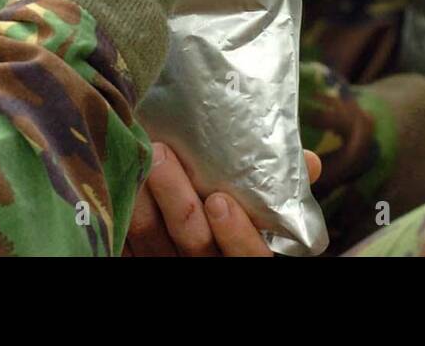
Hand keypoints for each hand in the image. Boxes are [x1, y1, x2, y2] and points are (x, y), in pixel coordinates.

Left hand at [123, 142, 322, 256]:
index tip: (220, 200)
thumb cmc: (232, 221)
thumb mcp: (262, 213)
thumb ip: (282, 189)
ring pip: (151, 242)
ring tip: (137, 154)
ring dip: (142, 198)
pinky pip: (122, 242)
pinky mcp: (135, 258)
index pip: (248, 260)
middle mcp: (205, 270)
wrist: (189, 242)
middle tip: (162, 153)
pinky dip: (118, 209)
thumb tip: (310, 162)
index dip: (236, 234)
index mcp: (242, 259)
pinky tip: (114, 177)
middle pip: (193, 245)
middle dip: (177, 200)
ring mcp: (165, 265)